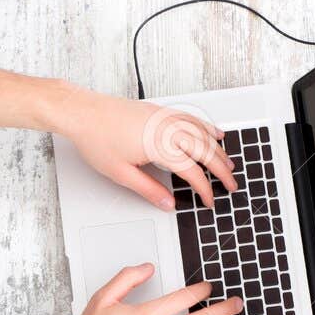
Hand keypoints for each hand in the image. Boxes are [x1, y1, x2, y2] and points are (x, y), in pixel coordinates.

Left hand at [52, 88, 238, 210]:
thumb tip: (168, 203)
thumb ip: (149, 190)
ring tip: (230, 164)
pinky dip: (207, 127)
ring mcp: (166, 117)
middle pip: (205, 151)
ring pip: (203, 134)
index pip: (192, 172)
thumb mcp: (121, 174)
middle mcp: (168, 129)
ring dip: (219, 150)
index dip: (204, 190)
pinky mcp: (161, 111)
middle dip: (222, 170)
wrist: (83, 113)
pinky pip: (193, 119)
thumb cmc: (97, 139)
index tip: (209, 201)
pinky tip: (215, 133)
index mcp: (160, 146)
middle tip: (231, 185)